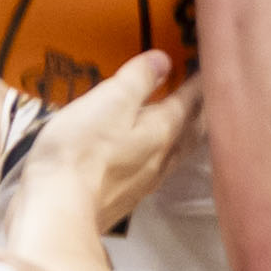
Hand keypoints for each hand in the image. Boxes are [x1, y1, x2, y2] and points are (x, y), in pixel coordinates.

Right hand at [13, 52, 202, 233]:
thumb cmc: (80, 152)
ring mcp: (145, 181)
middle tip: (210, 96)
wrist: (58, 209)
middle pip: (191, 130)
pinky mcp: (126, 197)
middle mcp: (161, 157)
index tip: (212, 69)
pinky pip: (156, 170)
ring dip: (186, 135)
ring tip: (189, 124)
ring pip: (177, 152)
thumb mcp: (110, 100)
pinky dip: (163, 155)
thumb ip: (139, 79)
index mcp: (163, 130)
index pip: (191, 100)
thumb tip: (163, 61)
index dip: (201, 82)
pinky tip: (152, 157)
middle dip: (201, 111)